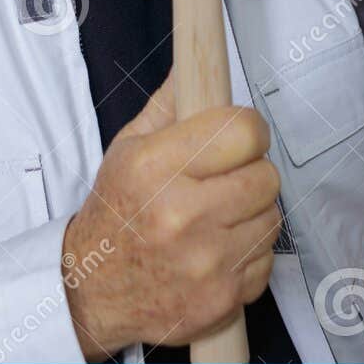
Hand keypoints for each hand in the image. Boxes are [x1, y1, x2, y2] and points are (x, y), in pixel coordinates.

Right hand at [61, 76, 280, 359]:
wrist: (91, 292)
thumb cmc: (114, 216)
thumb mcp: (127, 149)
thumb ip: (170, 105)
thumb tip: (198, 63)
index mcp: (155, 168)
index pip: (243, 132)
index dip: (247, 129)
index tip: (238, 136)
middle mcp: (181, 215)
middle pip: (266, 175)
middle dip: (251, 172)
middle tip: (224, 180)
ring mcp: (205, 262)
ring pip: (272, 218)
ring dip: (252, 215)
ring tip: (217, 218)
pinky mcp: (223, 299)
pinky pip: (266, 261)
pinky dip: (248, 255)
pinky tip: (216, 252)